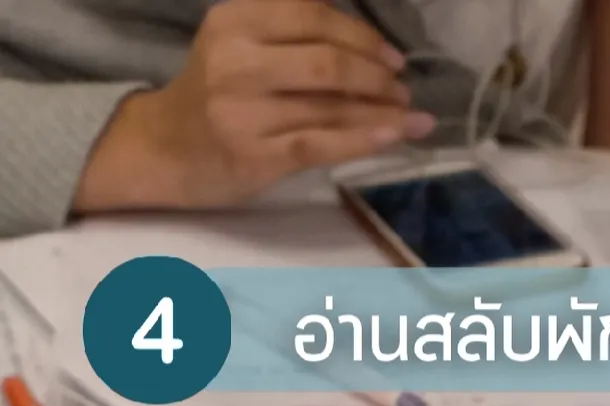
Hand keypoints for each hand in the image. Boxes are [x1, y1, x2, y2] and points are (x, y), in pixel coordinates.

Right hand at [73, 0, 435, 214]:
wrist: (166, 149)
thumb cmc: (215, 94)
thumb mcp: (239, 43)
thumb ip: (289, 32)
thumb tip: (365, 41)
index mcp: (235, 20)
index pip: (313, 15)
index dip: (362, 35)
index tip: (392, 58)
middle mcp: (236, 60)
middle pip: (327, 61)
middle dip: (376, 77)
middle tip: (402, 91)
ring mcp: (243, 110)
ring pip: (329, 105)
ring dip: (380, 111)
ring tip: (411, 117)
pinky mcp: (254, 155)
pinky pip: (320, 144)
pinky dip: (362, 139)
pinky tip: (391, 137)